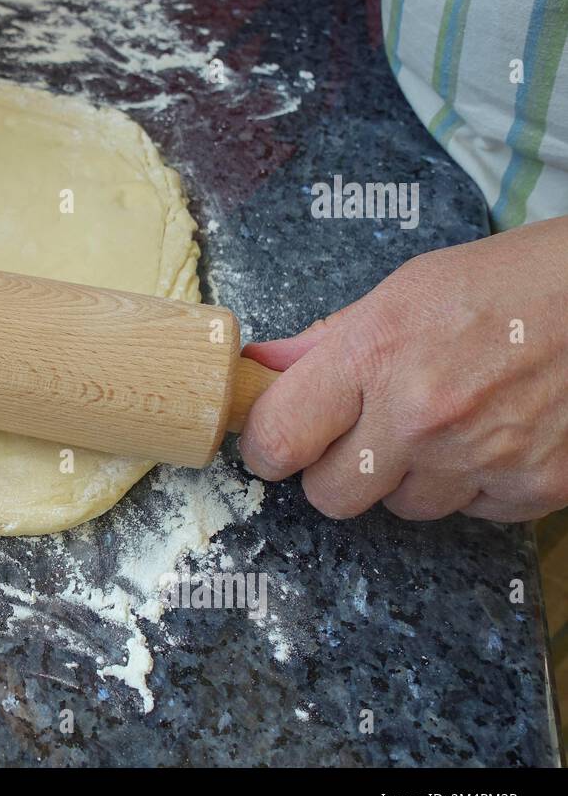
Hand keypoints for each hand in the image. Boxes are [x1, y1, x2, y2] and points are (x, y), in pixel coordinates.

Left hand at [239, 215, 567, 522]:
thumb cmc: (510, 283)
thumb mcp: (405, 290)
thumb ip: (327, 342)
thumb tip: (260, 369)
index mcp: (377, 353)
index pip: (280, 439)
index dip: (268, 449)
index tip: (275, 445)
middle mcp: (422, 414)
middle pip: (331, 496)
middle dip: (338, 472)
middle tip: (364, 436)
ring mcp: (480, 456)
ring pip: (403, 508)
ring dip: (412, 478)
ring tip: (446, 422)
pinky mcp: (535, 487)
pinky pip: (471, 512)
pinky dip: (475, 484)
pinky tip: (494, 433)